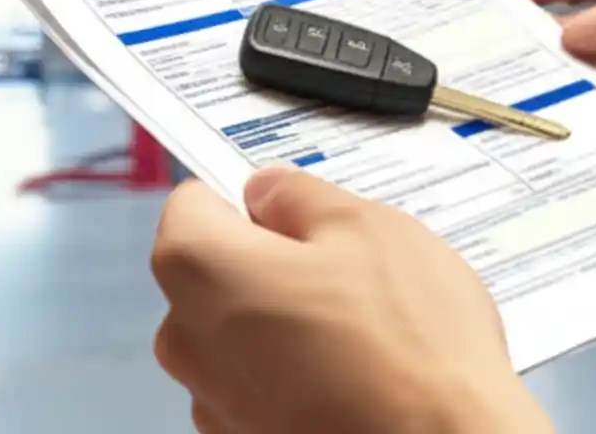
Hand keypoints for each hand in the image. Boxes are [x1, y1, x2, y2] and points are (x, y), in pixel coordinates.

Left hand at [151, 169, 553, 433]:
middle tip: (348, 264)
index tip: (296, 208)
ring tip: (366, 328)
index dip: (248, 196)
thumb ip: (300, 196)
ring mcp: (215, 404)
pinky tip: (360, 374)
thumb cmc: (408, 339)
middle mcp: (187, 342)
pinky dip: (301, 374)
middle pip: (214, 273)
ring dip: (288, 320)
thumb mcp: (367, 227)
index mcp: (200, 269)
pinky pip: (266, 386)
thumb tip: (268, 191)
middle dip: (271, 260)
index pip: (193, 203)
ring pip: (242, 333)